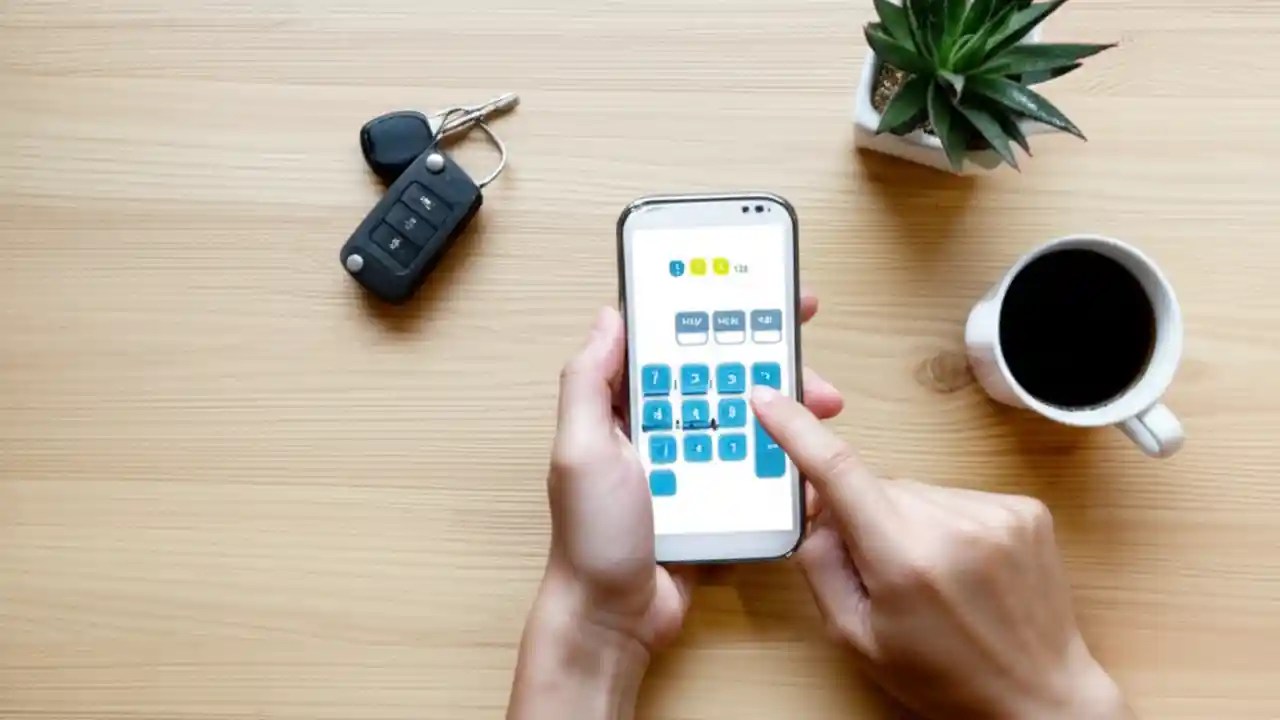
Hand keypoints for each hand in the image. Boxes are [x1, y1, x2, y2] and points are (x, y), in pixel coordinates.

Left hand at [508, 295, 843, 719]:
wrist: (615, 618)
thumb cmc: (591, 538)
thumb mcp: (580, 450)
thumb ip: (589, 381)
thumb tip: (612, 314)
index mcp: (622, 406)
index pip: (669, 340)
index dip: (708, 309)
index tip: (753, 288)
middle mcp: (657, 426)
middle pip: (718, 372)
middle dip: (764, 354)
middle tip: (805, 343)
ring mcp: (690, 461)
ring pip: (745, 415)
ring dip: (784, 402)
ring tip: (821, 400)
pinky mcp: (716, 495)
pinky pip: (754, 462)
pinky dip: (783, 452)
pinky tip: (808, 448)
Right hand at [751, 387, 1132, 719]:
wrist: (1038, 695)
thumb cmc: (945, 678)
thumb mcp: (855, 636)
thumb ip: (820, 564)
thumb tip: (812, 505)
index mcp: (904, 560)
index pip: (838, 472)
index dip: (797, 430)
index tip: (769, 401)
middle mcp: (953, 525)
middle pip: (877, 486)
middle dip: (865, 517)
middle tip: (881, 571)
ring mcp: (996, 512)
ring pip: (917, 491)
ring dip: (909, 520)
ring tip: (934, 578)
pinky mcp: (1024, 508)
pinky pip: (956, 496)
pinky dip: (947, 523)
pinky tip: (964, 568)